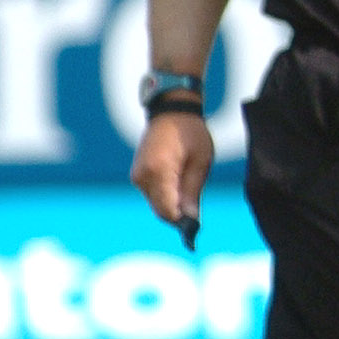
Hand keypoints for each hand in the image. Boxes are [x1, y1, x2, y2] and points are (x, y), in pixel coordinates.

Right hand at [131, 111, 214, 227]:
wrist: (171, 112)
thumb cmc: (191, 134)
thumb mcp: (201, 163)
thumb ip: (193, 192)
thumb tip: (190, 219)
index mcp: (159, 171)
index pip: (167, 210)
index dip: (181, 222)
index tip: (196, 226)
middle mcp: (143, 176)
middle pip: (161, 210)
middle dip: (179, 215)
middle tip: (197, 211)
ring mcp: (138, 176)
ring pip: (156, 204)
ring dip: (173, 205)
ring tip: (191, 188)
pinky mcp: (138, 175)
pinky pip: (153, 194)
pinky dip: (167, 196)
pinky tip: (180, 184)